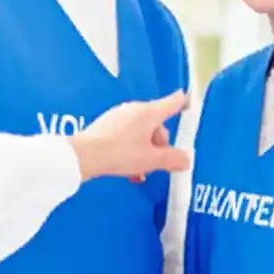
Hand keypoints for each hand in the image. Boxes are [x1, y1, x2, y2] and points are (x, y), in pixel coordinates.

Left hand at [69, 91, 190, 181]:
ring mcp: (119, 116)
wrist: (83, 156)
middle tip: (157, 163)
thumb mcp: (151, 160)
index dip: (184, 103)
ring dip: (145, 151)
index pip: (173, 102)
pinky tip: (127, 169)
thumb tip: (185, 160)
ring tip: (140, 171)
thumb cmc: (118, 153)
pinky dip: (131, 150)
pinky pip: (126, 136)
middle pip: (157, 124)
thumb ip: (172, 159)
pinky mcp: (107, 125)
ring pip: (141, 133)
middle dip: (160, 144)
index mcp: (149, 112)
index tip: (190, 102)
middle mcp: (134, 109)